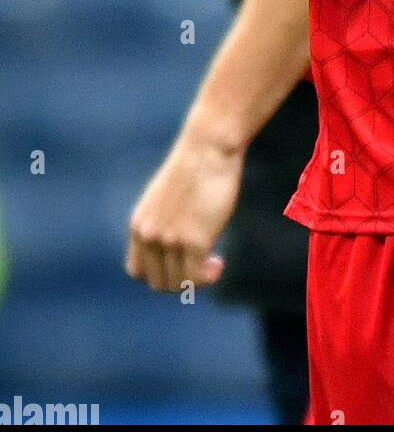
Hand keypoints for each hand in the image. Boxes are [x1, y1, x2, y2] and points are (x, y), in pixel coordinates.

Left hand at [125, 127, 243, 292]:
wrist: (208, 148)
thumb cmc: (194, 168)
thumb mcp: (166, 199)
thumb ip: (164, 223)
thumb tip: (175, 249)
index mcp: (139, 225)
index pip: (138, 272)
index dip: (160, 274)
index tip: (181, 265)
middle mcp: (149, 236)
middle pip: (159, 283)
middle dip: (181, 280)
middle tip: (203, 265)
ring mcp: (170, 240)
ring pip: (179, 283)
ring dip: (197, 280)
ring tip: (214, 264)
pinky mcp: (194, 241)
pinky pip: (197, 277)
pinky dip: (209, 277)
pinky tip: (219, 264)